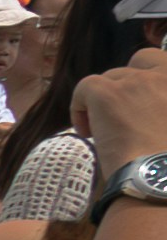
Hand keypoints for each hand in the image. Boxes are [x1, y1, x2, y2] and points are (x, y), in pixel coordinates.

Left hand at [76, 50, 166, 170]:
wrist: (158, 180)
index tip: (138, 102)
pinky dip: (80, 108)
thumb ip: (162, 110)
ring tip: (107, 134)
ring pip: (108, 80)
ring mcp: (135, 81)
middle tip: (120, 116)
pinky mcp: (106, 93)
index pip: (159, 59)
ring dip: (105, 103)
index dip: (145, 75)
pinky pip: (84, 88)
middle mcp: (163, 75)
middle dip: (123, 87)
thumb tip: (146, 114)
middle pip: (132, 66)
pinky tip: (88, 133)